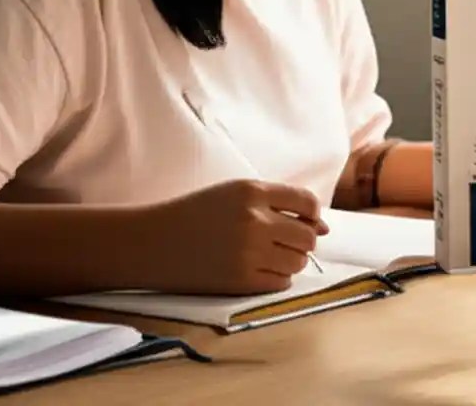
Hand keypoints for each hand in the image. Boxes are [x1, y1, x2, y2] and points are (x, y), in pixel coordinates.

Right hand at [141, 179, 327, 294]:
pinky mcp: (240, 280)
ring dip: (290, 261)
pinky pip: (281, 283)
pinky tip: (256, 270)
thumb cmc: (195, 215)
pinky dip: (276, 279)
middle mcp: (254, 220)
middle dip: (300, 241)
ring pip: (298, 261)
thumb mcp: (233, 193)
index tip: (304, 222)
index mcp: (252, 191)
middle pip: (307, 236)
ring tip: (265, 256)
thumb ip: (278, 203)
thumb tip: (324, 227)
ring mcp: (248, 252)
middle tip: (279, 243)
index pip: (308, 202)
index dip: (312, 215)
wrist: (150, 243)